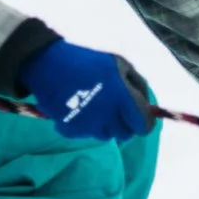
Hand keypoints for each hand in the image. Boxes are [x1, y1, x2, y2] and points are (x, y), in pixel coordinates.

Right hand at [16, 38, 153, 140]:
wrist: (49, 64)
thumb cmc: (88, 62)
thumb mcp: (120, 64)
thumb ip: (138, 86)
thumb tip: (149, 107)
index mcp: (123, 99)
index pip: (144, 126)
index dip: (143, 122)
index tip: (137, 117)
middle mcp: (109, 116)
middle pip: (125, 134)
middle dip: (122, 123)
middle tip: (112, 108)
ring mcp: (89, 126)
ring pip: (106, 135)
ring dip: (104, 125)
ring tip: (93, 106)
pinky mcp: (72, 131)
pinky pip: (86, 134)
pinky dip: (85, 125)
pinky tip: (78, 109)